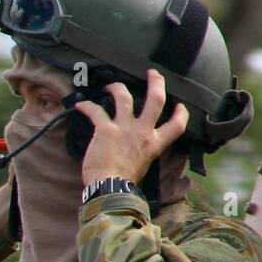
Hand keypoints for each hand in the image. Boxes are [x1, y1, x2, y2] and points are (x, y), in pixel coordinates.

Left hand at [73, 70, 188, 185]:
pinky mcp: (106, 129)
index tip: (180, 106)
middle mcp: (143, 132)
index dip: (181, 114)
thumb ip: (143, 154)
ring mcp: (124, 128)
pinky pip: (95, 111)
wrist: (111, 188)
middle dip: (156, 83)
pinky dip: (86, 106)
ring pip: (125, 97)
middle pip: (155, 100)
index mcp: (154, 144)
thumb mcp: (143, 167)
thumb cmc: (125, 183)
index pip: (176, 127)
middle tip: (153, 73)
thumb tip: (137, 151)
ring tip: (111, 85)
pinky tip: (79, 105)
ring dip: (117, 87)